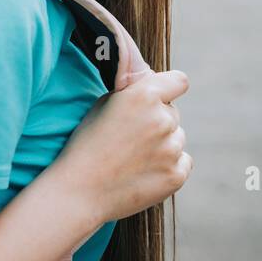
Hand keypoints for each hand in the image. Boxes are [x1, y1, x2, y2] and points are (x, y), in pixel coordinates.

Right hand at [57, 70, 191, 225]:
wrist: (78, 192)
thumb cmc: (87, 144)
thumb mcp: (104, 104)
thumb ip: (133, 86)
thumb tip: (144, 68)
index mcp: (145, 96)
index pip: (179, 81)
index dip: (169, 89)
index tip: (160, 98)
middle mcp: (163, 119)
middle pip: (173, 113)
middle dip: (158, 120)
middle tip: (131, 137)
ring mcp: (171, 149)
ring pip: (177, 139)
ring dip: (163, 144)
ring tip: (133, 158)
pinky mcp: (176, 175)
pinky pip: (183, 162)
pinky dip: (169, 167)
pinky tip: (144, 172)